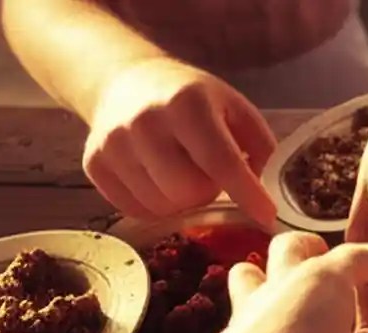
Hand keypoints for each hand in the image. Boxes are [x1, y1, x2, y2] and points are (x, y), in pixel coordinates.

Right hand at [83, 57, 275, 225]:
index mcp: (186, 104)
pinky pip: (136, 211)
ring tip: (182, 174)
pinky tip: (158, 180)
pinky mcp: (94, 164)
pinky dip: (155, 206)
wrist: (125, 81)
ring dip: (181, 202)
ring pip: (161, 207)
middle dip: (208, 193)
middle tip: (209, 176)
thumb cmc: (192, 100)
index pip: (221, 161)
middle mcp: (144, 122)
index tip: (268, 216)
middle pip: (188, 192)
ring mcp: (113, 144)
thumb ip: (260, 148)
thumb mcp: (234, 109)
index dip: (247, 194)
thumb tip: (273, 194)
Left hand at [194, 232, 367, 332]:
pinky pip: (243, 310)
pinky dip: (260, 316)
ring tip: (287, 293)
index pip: (356, 257)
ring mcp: (250, 305)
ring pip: (253, 268)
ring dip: (270, 273)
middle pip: (293, 244)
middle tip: (327, 262)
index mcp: (323, 281)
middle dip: (313, 247)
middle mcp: (283, 283)